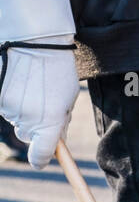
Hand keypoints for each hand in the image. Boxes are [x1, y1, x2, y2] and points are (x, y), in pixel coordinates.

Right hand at [0, 36, 78, 167]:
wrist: (36, 43)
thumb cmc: (58, 69)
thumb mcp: (69, 97)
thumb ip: (62, 122)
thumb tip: (58, 140)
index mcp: (50, 124)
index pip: (41, 155)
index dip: (42, 158)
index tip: (43, 158)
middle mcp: (28, 121)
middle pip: (28, 135)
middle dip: (36, 125)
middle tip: (43, 102)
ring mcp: (10, 111)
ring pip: (17, 119)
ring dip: (24, 108)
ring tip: (33, 84)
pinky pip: (6, 106)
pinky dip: (12, 98)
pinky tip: (20, 81)